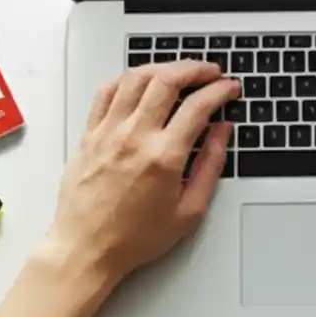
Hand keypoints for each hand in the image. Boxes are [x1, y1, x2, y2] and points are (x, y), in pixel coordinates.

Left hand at [53, 59, 238, 281]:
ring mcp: (108, 132)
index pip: (198, 106)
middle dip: (195, 68)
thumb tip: (222, 132)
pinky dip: (127, 78)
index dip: (220, 90)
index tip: (229, 88)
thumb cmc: (134, 237)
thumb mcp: (189, 210)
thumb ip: (211, 165)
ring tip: (178, 71)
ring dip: (162, 67)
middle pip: (167, 80)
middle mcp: (134, 137)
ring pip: (136, 77)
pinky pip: (106, 91)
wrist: (86, 249)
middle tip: (209, 71)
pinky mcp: (89, 134)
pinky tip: (139, 82)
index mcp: (163, 157)